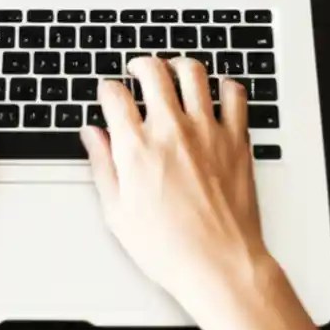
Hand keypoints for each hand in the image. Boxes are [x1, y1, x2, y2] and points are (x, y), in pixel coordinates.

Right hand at [80, 57, 263, 305]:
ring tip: (174, 70)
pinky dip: (225, 86)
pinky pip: (235, 95)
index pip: (114, 95)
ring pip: (193, 72)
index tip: (108, 92)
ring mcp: (207, 131)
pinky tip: (218, 91)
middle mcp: (171, 131)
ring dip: (178, 65)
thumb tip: (92, 136)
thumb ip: (102, 165)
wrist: (219, 264)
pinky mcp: (236, 139)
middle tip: (138, 69)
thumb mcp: (117, 212)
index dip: (107, 88)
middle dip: (140, 65)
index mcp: (137, 148)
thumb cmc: (170, 247)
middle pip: (153, 71)